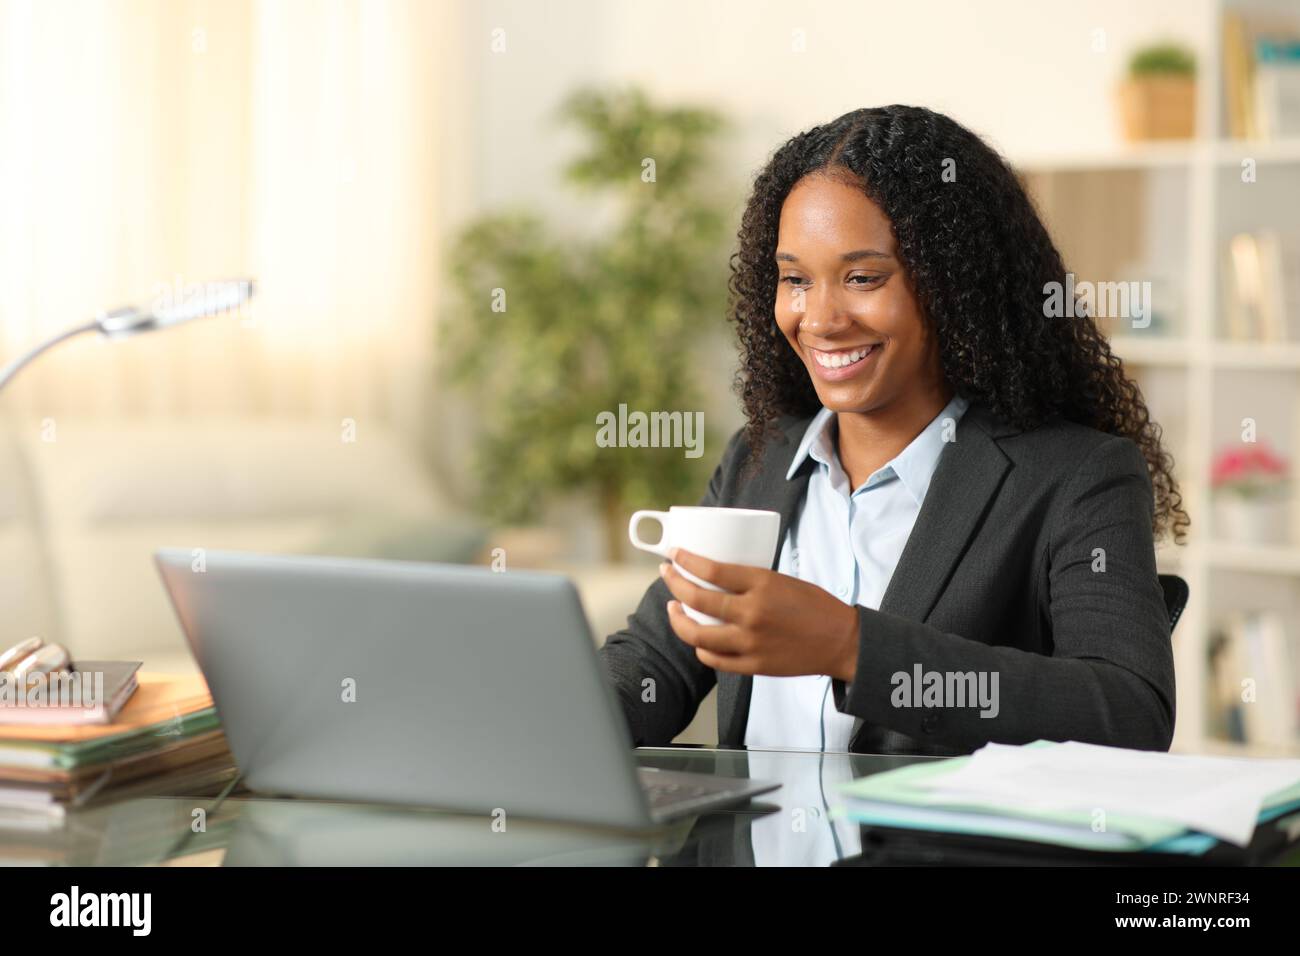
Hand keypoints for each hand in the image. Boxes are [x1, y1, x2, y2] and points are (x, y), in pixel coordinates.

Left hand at [660, 548, 860, 680]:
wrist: (841, 642)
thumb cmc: (815, 606)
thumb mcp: (782, 580)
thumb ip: (749, 581)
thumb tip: (714, 577)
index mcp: (762, 584)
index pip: (711, 570)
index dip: (686, 561)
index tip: (674, 555)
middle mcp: (752, 613)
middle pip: (696, 598)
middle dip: (674, 583)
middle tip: (667, 575)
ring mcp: (750, 642)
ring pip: (697, 634)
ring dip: (678, 620)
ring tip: (674, 609)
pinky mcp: (753, 665)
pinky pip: (713, 659)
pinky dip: (700, 647)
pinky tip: (697, 638)